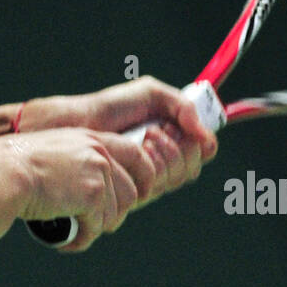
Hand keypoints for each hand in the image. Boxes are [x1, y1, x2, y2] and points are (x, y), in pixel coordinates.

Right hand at [9, 126, 159, 251]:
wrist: (2, 173)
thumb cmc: (14, 165)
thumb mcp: (52, 150)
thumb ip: (74, 160)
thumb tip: (83, 185)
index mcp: (91, 137)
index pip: (135, 154)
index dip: (143, 177)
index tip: (139, 194)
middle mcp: (99, 153)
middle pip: (130, 192)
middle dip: (116, 214)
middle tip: (96, 224)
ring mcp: (98, 174)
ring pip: (115, 214)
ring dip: (96, 229)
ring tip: (77, 233)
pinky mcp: (92, 197)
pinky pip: (96, 227)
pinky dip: (82, 240)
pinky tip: (67, 241)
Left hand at [17, 76, 217, 207]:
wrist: (79, 123)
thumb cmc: (110, 108)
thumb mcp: (151, 94)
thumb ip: (183, 106)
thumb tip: (207, 135)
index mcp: (170, 141)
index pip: (201, 152)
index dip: (198, 142)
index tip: (178, 126)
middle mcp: (161, 162)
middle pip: (191, 168)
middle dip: (178, 146)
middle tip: (155, 129)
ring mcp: (147, 179)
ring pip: (177, 178)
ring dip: (165, 153)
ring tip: (143, 135)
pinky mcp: (132, 191)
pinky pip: (157, 186)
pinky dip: (152, 163)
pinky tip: (136, 149)